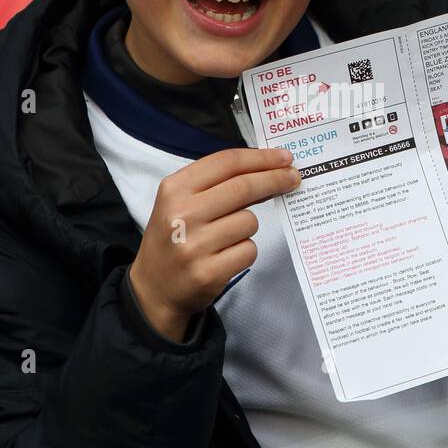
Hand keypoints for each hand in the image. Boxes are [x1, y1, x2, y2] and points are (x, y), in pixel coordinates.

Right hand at [128, 147, 300, 341]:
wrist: (154, 289)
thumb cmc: (174, 238)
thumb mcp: (181, 202)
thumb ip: (217, 184)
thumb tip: (267, 170)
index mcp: (174, 189)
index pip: (226, 163)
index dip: (260, 158)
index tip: (284, 158)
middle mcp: (182, 214)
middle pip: (243, 187)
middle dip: (275, 180)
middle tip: (293, 178)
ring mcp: (194, 245)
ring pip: (250, 222)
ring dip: (248, 227)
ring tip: (226, 237)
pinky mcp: (208, 272)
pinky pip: (249, 250)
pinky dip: (245, 251)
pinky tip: (226, 256)